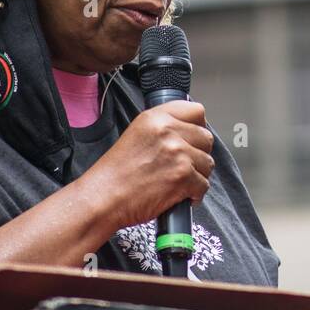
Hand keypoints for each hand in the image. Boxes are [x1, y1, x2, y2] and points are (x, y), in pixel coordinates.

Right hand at [80, 100, 214, 228]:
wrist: (102, 198)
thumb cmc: (115, 174)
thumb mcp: (136, 135)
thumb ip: (162, 129)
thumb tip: (189, 132)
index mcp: (155, 118)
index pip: (196, 111)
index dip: (198, 126)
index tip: (193, 138)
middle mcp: (168, 131)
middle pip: (206, 138)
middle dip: (198, 154)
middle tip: (184, 165)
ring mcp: (178, 153)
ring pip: (207, 162)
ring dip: (197, 175)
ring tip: (178, 182)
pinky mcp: (183, 176)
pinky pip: (204, 184)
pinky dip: (194, 194)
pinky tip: (180, 195)